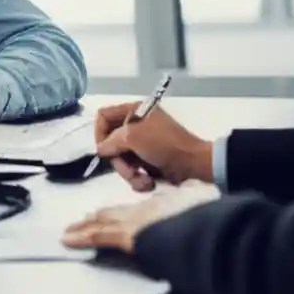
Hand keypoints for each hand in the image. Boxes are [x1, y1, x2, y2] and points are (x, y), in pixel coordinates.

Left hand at [61, 180, 219, 253]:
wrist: (201, 219)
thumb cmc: (204, 209)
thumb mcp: (199, 195)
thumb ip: (192, 191)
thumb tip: (194, 185)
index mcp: (159, 205)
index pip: (133, 210)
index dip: (118, 212)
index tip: (107, 213)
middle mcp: (142, 212)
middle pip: (113, 215)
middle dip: (98, 219)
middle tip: (83, 220)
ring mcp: (132, 223)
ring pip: (101, 225)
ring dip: (84, 229)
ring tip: (68, 232)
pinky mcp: (126, 236)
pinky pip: (99, 236)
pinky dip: (82, 238)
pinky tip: (67, 240)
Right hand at [94, 102, 213, 191]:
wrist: (194, 164)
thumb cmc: (163, 144)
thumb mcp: (133, 137)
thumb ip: (111, 141)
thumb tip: (101, 150)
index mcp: (133, 111)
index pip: (104, 117)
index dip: (99, 133)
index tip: (104, 150)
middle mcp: (136, 125)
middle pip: (111, 143)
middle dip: (119, 160)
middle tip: (129, 170)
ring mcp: (143, 144)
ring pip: (121, 160)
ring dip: (129, 174)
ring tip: (143, 180)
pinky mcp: (149, 161)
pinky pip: (133, 170)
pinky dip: (138, 179)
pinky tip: (148, 183)